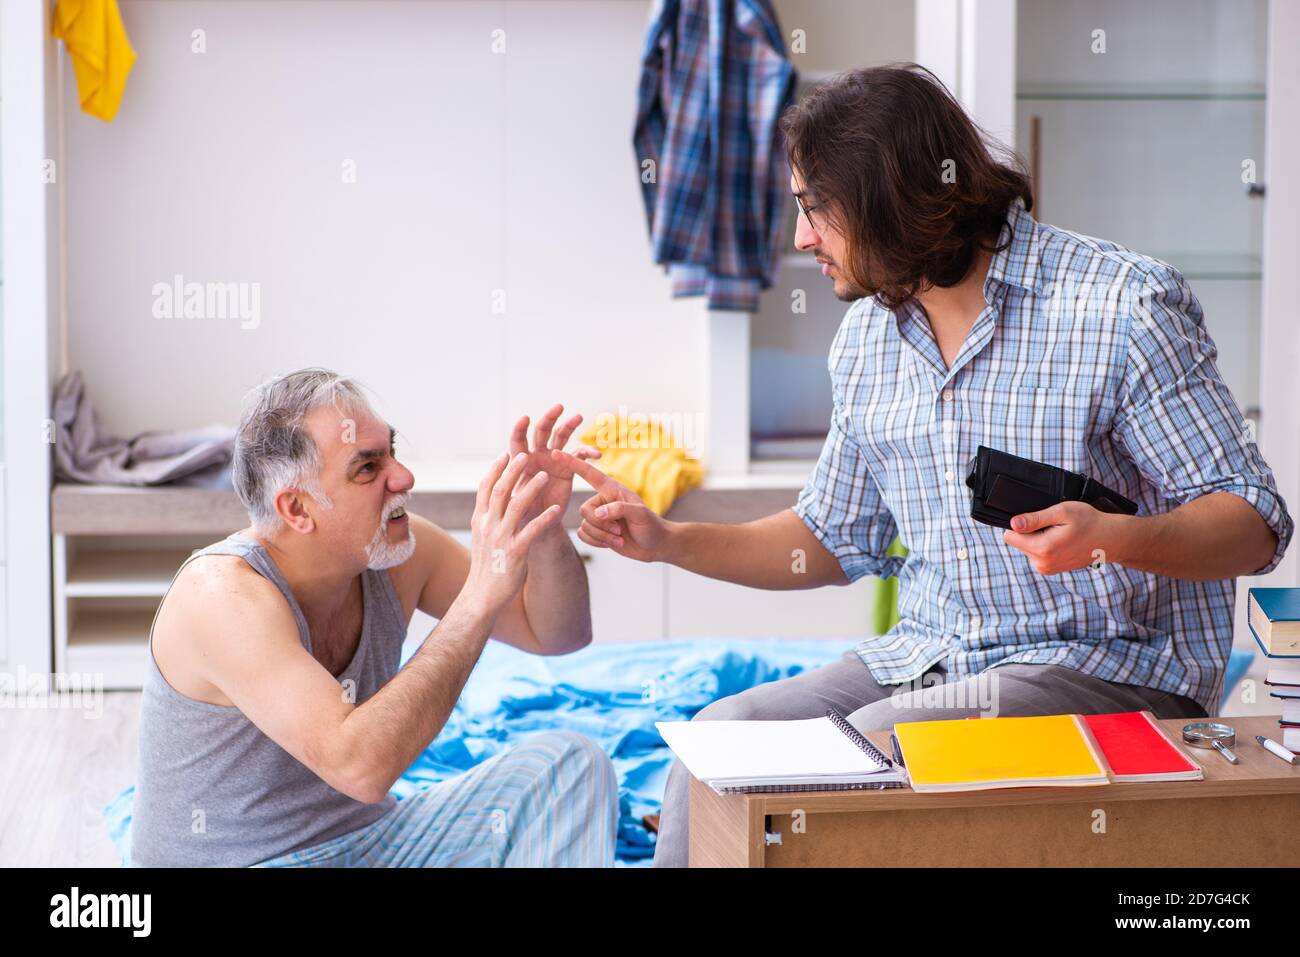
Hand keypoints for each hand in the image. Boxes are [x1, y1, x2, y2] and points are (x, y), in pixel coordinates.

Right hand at [462, 452, 564, 613]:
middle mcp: (488, 526)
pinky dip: (545, 518)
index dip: (496, 469)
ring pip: (516, 507)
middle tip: (527, 455)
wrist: (482, 596)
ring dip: (531, 489)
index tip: (507, 453)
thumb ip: (489, 518)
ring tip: (546, 475)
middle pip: (500, 491)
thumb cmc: (487, 566)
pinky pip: (532, 531)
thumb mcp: (483, 538)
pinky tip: (557, 509)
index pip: (486, 488)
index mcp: (480, 520)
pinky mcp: (515, 552)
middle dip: (513, 471)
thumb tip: (494, 501)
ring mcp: (500, 538)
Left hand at [507, 404, 600, 528]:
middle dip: (549, 418)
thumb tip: (510, 477)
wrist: (541, 523)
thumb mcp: (514, 503)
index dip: (520, 429)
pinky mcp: (568, 467)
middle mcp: (536, 454)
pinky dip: (587, 453)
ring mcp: (553, 458)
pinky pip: (579, 456)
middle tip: (558, 407)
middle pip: (542, 431)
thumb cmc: (522, 513)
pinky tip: (596, 454)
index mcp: (520, 460)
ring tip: (578, 417)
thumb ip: (512, 490)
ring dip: (569, 425)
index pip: (518, 440)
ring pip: (561, 436)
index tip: (525, 418)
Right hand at [553, 450, 668, 561]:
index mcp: (612, 489)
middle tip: (619, 530)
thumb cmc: (651, 526)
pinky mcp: (597, 531)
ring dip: (602, 536)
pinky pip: (583, 535)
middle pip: (585, 510)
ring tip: (620, 538)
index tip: (556, 453)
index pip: (589, 473)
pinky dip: (597, 542)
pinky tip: (612, 543)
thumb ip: (619, 509)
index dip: (572, 463)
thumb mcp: (640, 514)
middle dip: (601, 525)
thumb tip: (599, 512)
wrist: (655, 545)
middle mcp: (602, 500)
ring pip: (585, 525)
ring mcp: (599, 516)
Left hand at [1001, 501, 1124, 574]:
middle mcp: (1041, 564)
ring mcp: (1046, 569)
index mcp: (1042, 549)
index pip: (1009, 536)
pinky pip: (1037, 554)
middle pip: (1018, 542)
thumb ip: (1035, 519)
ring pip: (1027, 548)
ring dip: (1039, 538)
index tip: (1037, 520)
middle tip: (1054, 526)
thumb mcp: (1062, 512)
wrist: (1110, 539)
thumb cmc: (1089, 522)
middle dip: (1031, 532)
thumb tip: (1013, 524)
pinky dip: (1045, 545)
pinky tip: (1061, 541)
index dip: (1020, 524)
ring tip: (1059, 533)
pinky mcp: (1050, 570)